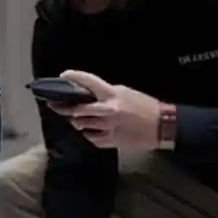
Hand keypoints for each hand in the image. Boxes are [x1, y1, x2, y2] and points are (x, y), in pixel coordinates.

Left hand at [47, 70, 163, 150]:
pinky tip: (92, 130)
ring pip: (81, 125)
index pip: (88, 82)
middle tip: (55, 105)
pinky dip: (89, 133)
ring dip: (76, 121)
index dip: (74, 77)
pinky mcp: (110, 141)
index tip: (63, 76)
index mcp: (112, 95)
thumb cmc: (145, 106)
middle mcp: (107, 110)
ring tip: (75, 118)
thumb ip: (106, 94)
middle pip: (77, 109)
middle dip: (63, 107)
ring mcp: (107, 127)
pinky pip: (91, 137)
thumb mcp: (125, 93)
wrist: (162, 126)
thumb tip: (89, 95)